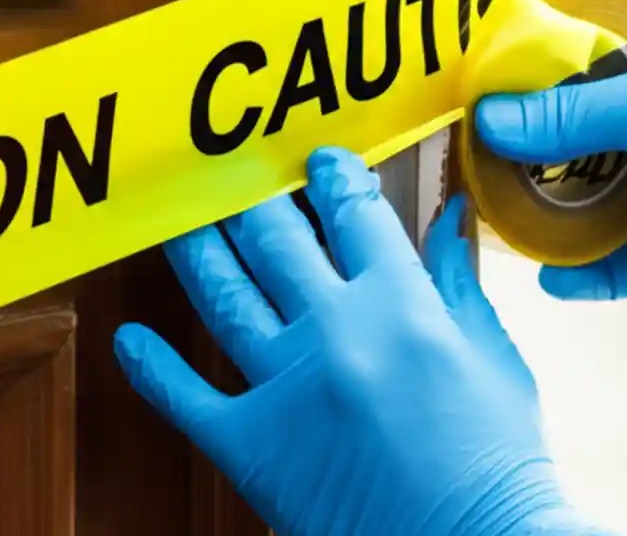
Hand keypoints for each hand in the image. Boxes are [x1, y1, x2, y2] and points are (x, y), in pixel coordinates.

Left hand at [114, 148, 604, 534]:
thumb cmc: (496, 464)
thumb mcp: (493, 361)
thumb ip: (459, 283)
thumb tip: (450, 220)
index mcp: (402, 308)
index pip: (353, 214)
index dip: (331, 175)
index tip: (318, 161)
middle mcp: (336, 335)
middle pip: (275, 239)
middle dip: (252, 197)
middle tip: (233, 173)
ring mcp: (286, 388)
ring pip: (224, 295)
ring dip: (195, 249)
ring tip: (179, 219)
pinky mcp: (251, 446)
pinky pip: (184, 397)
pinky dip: (151, 366)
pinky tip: (130, 339)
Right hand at [476, 20, 626, 336]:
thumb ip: (574, 113)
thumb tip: (489, 119)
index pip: (577, 57)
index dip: (524, 71)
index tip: (469, 89)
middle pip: (566, 135)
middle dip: (518, 153)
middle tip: (466, 165)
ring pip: (579, 201)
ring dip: (540, 215)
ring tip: (496, 224)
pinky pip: (607, 264)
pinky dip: (577, 272)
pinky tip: (551, 277)